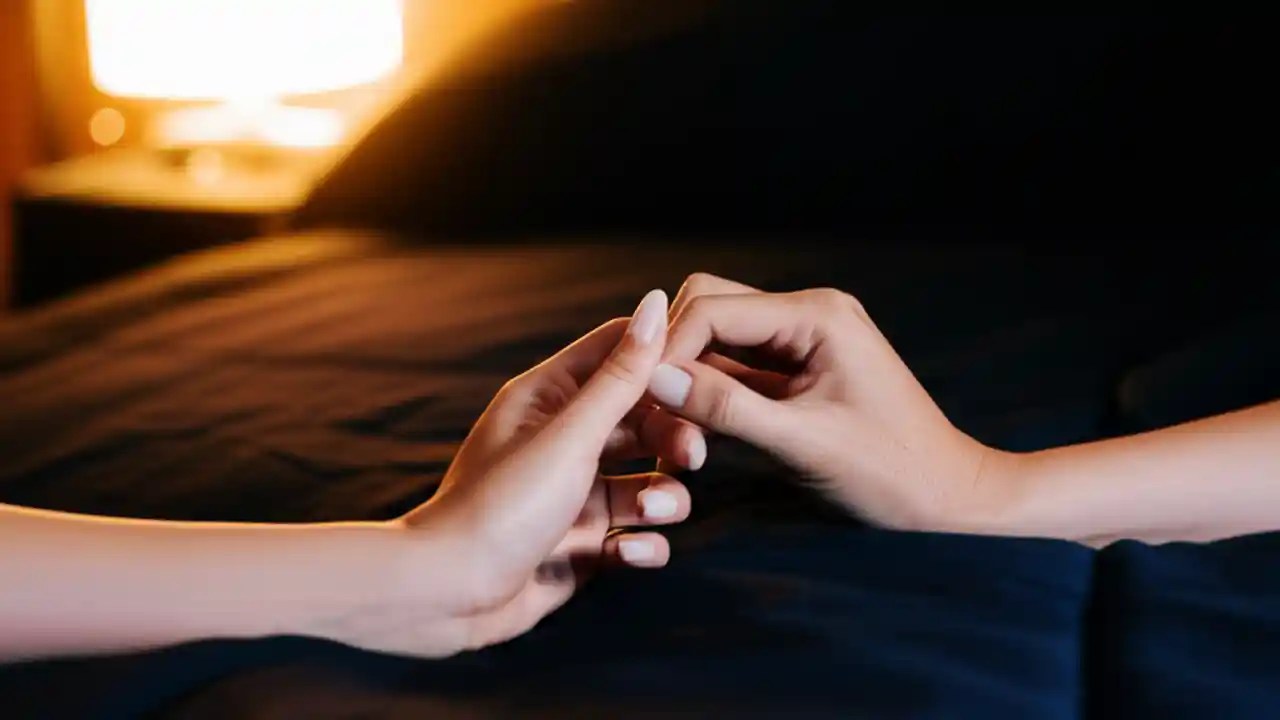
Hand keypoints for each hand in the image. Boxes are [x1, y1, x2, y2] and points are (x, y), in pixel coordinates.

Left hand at [312, 291, 692, 657]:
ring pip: (644, 484)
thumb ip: (621, 377)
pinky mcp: (577, 545)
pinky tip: (626, 554)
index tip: (705, 376)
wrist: (446, 596)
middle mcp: (561, 440)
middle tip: (690, 457)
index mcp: (549, 397)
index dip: (666, 360)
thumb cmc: (500, 506)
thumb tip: (658, 303)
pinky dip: (640, 546)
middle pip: (642, 421)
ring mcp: (571, 495)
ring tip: (649, 514)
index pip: (620, 353)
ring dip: (661, 498)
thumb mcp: (570, 435)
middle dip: (672, 439)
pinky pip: (630, 537)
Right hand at [646, 274, 1011, 532]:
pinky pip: (736, 367)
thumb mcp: (803, 442)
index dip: (668, 352)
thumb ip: (726, 408)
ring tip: (672, 434)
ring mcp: (803, 337)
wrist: (950, 493)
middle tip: (654, 416)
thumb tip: (654, 379)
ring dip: (688, 378)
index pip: (712, 311)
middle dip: (674, 357)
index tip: (639, 403)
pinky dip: (710, 394)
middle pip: (707, 309)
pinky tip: (694, 432)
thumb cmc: (891, 471)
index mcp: (817, 315)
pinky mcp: (798, 367)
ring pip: (716, 338)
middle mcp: (808, 312)